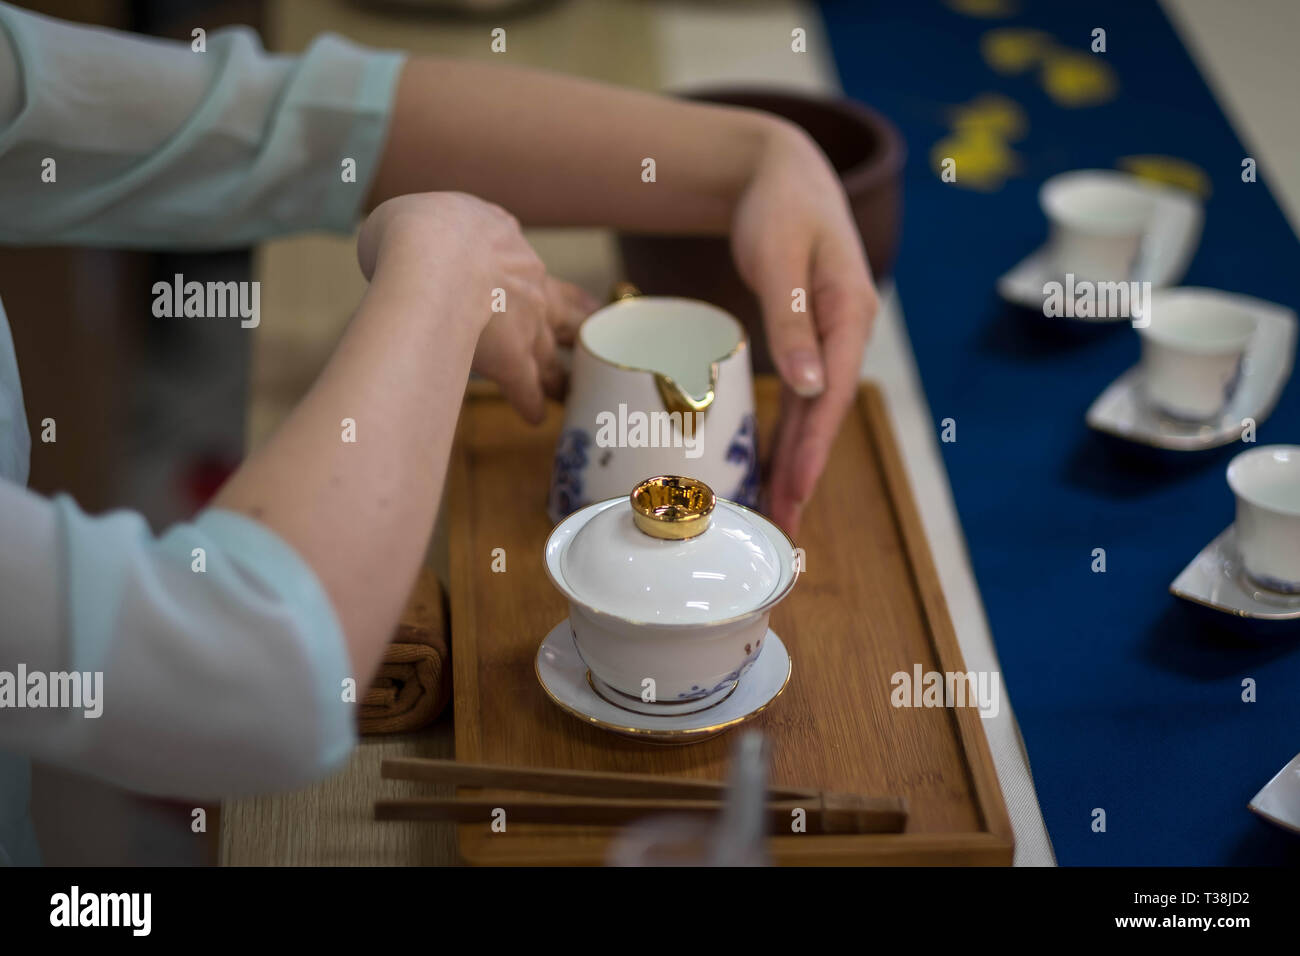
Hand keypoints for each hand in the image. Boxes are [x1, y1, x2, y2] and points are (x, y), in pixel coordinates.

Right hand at [357, 192, 596, 423]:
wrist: (429, 253)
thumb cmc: (416, 230)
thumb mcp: (424, 218)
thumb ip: (425, 235)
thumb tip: (403, 245)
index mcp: (506, 244)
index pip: (530, 270)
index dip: (537, 284)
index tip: (549, 296)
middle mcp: (528, 283)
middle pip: (563, 314)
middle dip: (575, 334)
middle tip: (589, 348)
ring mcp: (526, 322)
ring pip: (552, 354)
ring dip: (558, 375)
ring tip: (565, 392)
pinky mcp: (512, 358)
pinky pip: (528, 388)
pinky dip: (531, 404)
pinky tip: (534, 417)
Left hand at [730, 122, 878, 535]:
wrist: (780, 170)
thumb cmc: (780, 206)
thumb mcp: (781, 258)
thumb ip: (792, 321)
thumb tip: (810, 385)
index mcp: (849, 314)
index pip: (833, 395)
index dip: (814, 448)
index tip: (795, 492)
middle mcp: (844, 333)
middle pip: (823, 416)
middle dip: (803, 472)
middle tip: (781, 526)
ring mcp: (826, 339)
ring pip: (810, 413)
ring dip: (793, 460)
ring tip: (775, 512)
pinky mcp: (804, 340)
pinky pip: (796, 397)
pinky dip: (782, 431)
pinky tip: (766, 462)